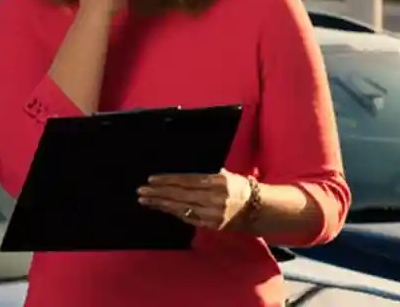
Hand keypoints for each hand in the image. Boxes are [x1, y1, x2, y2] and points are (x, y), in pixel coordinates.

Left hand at [137, 169, 252, 230]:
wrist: (258, 210)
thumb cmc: (240, 188)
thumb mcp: (227, 175)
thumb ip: (207, 175)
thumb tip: (186, 175)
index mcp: (217, 182)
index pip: (186, 181)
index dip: (167, 180)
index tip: (151, 179)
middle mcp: (213, 198)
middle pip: (180, 195)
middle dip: (158, 193)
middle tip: (141, 191)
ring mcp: (211, 214)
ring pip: (181, 208)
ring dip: (161, 204)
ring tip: (145, 200)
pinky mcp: (210, 225)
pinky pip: (187, 218)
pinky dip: (173, 212)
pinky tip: (161, 208)